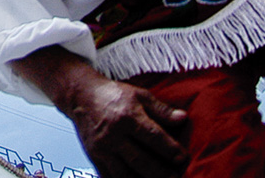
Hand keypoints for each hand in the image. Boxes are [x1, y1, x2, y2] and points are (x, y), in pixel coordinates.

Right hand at [63, 77, 188, 177]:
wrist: (82, 96)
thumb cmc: (113, 95)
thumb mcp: (140, 95)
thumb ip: (162, 110)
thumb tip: (183, 119)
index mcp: (127, 116)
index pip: (153, 137)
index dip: (170, 149)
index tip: (182, 157)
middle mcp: (113, 134)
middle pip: (141, 160)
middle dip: (162, 172)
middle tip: (176, 176)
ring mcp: (102, 149)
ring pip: (126, 174)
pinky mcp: (94, 157)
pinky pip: (110, 177)